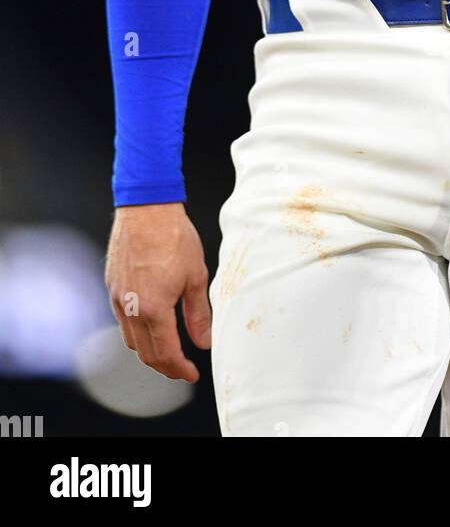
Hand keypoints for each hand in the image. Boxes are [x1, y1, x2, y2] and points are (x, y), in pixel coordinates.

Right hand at [105, 202, 211, 380]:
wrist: (146, 208)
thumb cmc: (173, 236)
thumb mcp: (196, 276)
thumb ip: (198, 314)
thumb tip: (204, 342)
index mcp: (153, 309)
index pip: (165, 354)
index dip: (179, 369)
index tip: (191, 374)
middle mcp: (131, 308)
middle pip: (145, 353)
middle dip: (164, 367)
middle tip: (181, 369)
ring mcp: (118, 298)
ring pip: (131, 339)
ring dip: (149, 351)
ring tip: (168, 350)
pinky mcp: (112, 286)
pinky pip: (123, 320)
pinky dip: (137, 332)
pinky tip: (151, 324)